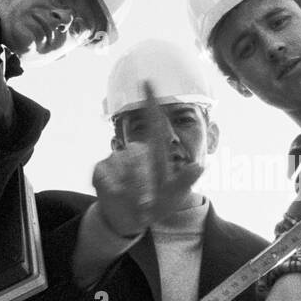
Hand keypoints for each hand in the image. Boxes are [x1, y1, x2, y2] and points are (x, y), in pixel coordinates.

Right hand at [92, 84, 203, 238]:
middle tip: (147, 203)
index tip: (148, 80)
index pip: (154, 123)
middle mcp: (135, 151)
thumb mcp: (174, 196)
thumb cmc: (157, 204)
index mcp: (155, 153)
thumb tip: (200, 167)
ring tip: (137, 203)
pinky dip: (115, 192)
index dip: (151, 101)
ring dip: (131, 188)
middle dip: (143, 182)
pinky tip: (119, 198)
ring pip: (123, 166)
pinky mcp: (101, 170)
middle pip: (137, 155)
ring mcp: (117, 159)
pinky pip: (107, 177)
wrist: (129, 220)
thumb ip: (184, 182)